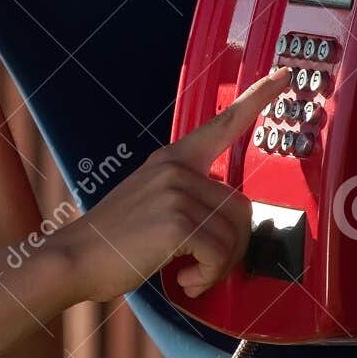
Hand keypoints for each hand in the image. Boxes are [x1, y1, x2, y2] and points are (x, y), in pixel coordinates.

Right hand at [60, 68, 293, 304]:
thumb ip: (186, 198)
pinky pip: (218, 254)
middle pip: (242, 208)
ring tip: (191, 275)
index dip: (257, 99)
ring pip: (234, 235)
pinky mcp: (177, 222)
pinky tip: (186, 281)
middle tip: (205, 267)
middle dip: (232, 247)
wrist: (73, 258)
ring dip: (217, 267)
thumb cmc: (112, 241)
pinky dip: (207, 277)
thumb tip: (228, 222)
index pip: (222, 124)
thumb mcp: (148, 202)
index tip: (283, 76)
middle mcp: (176, 169)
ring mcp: (176, 192)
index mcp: (171, 160)